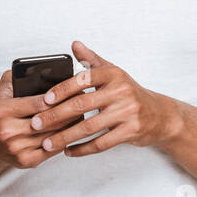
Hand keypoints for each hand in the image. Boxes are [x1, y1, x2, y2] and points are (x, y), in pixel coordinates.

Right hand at [0, 69, 86, 169]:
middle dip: (69, 111)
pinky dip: (63, 141)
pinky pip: (51, 151)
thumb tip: (40, 68)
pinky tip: (72, 133)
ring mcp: (16, 148)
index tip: (74, 91)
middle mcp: (8, 130)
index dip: (59, 98)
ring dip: (70, 127)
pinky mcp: (25, 161)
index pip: (39, 103)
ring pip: (52, 136)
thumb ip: (16, 75)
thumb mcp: (2, 91)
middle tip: (85, 102)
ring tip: (82, 116)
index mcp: (2, 110)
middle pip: (48, 121)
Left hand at [28, 41, 181, 157]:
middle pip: (81, 105)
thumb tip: (74, 44)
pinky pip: (101, 143)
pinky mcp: (131, 131)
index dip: (61, 89)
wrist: (160, 115)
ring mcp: (127, 112)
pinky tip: (68, 152)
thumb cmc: (130, 93)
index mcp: (113, 74)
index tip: (43, 100)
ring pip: (89, 127)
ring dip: (65, 137)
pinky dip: (82, 149)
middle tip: (36, 124)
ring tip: (47, 143)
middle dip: (55, 116)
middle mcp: (121, 91)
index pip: (82, 79)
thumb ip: (92, 60)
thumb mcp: (113, 73)